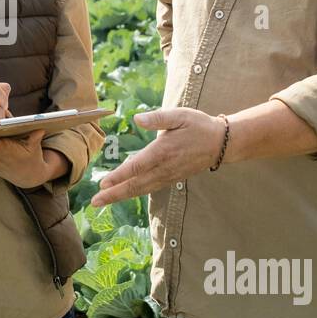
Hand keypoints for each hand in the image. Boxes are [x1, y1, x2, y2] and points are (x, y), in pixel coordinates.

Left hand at [90, 107, 225, 206]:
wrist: (221, 143)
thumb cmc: (198, 126)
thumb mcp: (180, 115)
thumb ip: (158, 118)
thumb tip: (136, 118)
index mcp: (163, 151)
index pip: (136, 167)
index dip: (118, 176)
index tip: (102, 184)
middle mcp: (164, 167)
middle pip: (135, 184)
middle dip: (114, 194)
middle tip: (95, 202)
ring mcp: (168, 176)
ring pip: (141, 189)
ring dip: (121, 196)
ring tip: (102, 201)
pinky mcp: (171, 178)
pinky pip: (149, 188)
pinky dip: (134, 193)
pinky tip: (122, 194)